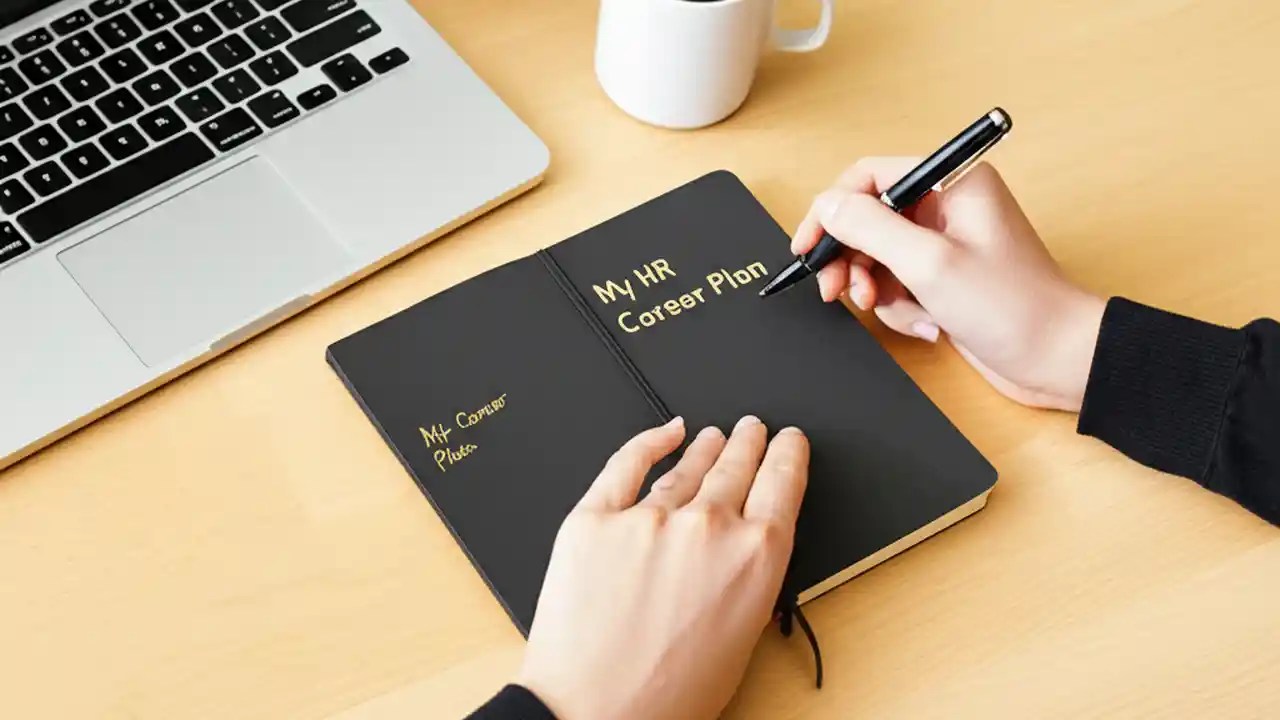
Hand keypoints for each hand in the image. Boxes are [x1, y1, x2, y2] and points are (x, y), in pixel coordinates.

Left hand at [515, 416, 809, 719]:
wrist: (591, 716)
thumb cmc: (667, 698)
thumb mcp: (740, 641)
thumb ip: (747, 580)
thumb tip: (740, 549)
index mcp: (756, 558)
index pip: (783, 483)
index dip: (788, 454)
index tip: (789, 440)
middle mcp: (707, 526)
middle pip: (737, 466)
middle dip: (749, 444)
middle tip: (754, 428)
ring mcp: (647, 518)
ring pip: (686, 466)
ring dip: (705, 448)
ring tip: (712, 436)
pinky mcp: (594, 518)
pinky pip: (625, 465)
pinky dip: (648, 443)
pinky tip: (664, 434)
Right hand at [793, 157, 1105, 410]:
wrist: (1057, 358)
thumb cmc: (1013, 308)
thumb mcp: (928, 264)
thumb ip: (869, 228)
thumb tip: (827, 206)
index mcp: (952, 182)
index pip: (869, 176)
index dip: (832, 210)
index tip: (809, 245)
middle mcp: (948, 205)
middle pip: (868, 218)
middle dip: (850, 257)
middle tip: (836, 288)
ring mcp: (946, 242)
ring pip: (877, 256)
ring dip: (876, 288)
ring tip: (895, 310)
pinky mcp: (945, 277)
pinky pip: (897, 284)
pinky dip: (900, 307)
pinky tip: (927, 323)